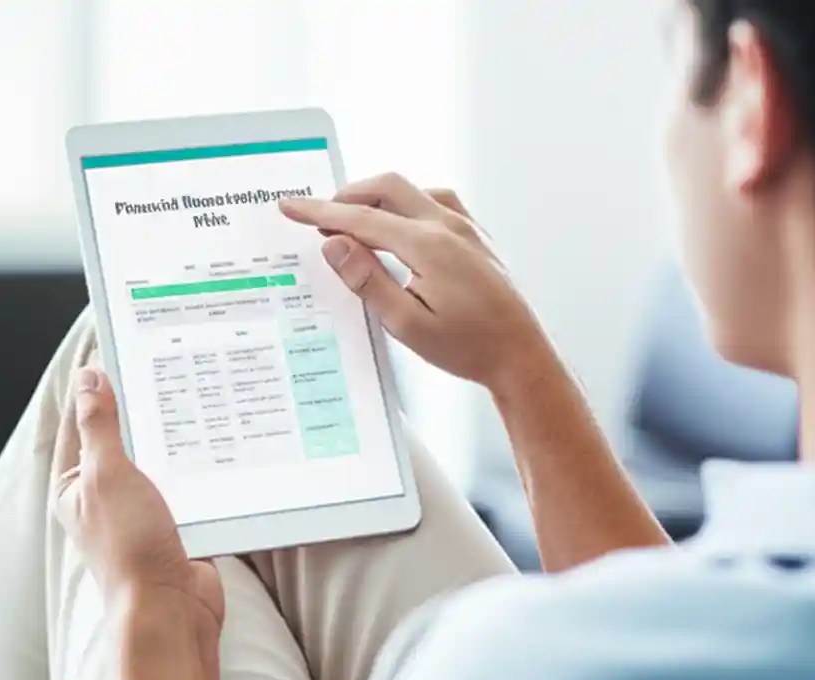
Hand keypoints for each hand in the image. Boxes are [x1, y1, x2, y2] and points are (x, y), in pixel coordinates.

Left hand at [55, 368, 223, 634]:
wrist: (172, 609)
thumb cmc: (129, 549)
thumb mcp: (106, 474)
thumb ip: (98, 425)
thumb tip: (88, 378)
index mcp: (73, 486)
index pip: (81, 421)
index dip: (97, 384)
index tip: (118, 349)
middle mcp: (104, 497)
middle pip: (122, 437)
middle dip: (141, 406)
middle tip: (165, 364)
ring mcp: (141, 510)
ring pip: (157, 458)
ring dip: (172, 434)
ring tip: (193, 394)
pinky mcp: (175, 522)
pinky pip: (184, 481)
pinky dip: (195, 462)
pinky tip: (213, 440)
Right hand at [279, 173, 550, 391]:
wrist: (522, 356)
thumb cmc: (469, 347)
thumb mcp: (406, 324)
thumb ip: (367, 280)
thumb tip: (335, 245)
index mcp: (428, 246)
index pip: (361, 217)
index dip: (321, 212)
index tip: (292, 207)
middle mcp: (449, 226)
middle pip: (388, 187)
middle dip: (348, 196)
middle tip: (320, 218)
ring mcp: (468, 228)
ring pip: (413, 190)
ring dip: (378, 198)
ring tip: (355, 223)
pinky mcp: (478, 237)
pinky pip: (436, 202)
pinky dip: (406, 204)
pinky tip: (399, 225)